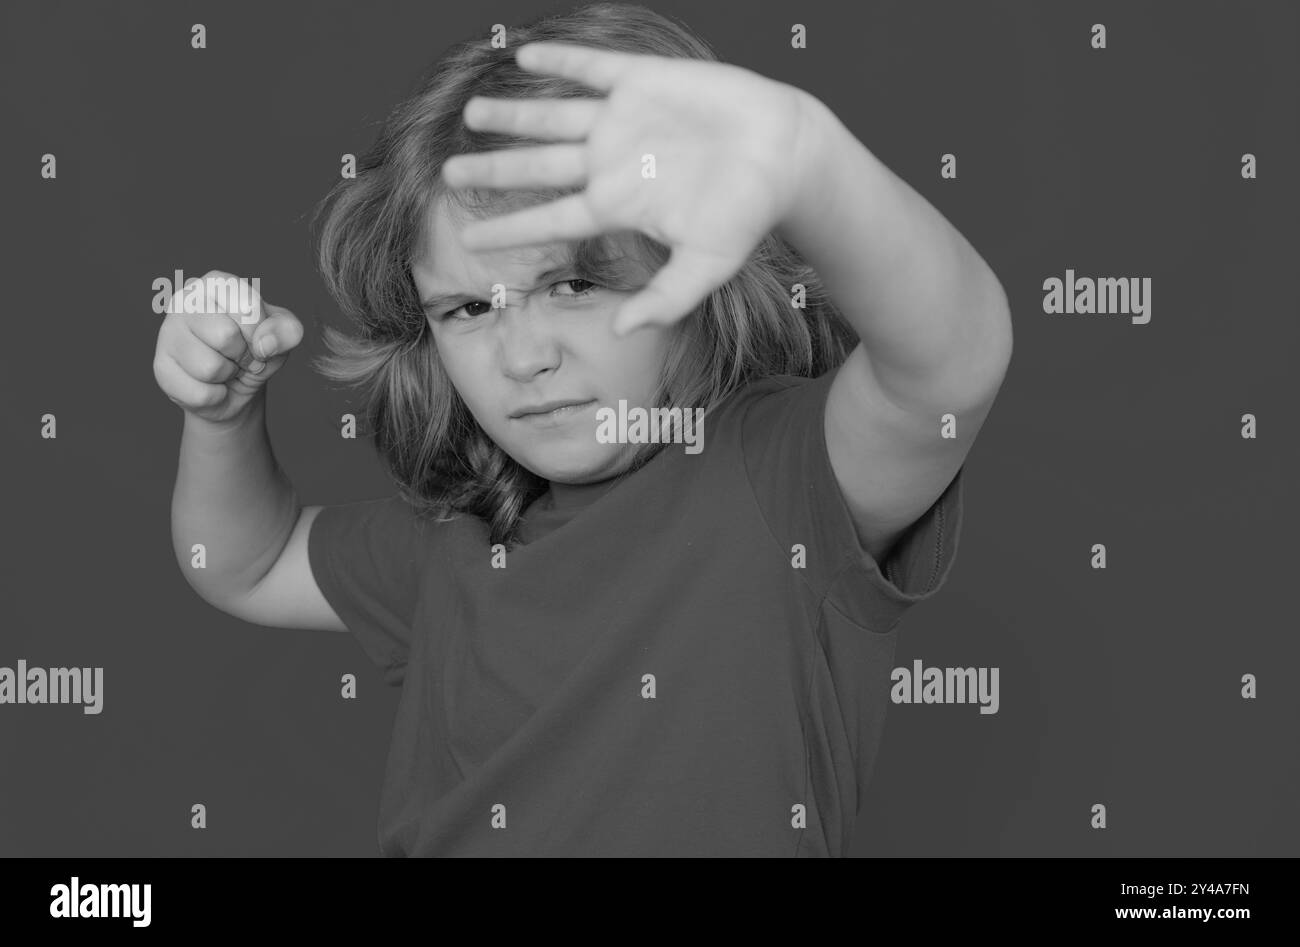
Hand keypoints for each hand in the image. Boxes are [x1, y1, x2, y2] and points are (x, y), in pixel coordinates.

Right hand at [153, 271, 303, 424]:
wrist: (236, 387)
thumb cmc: (258, 351)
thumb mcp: (284, 337)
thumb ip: (287, 331)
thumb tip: (264, 344)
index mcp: (217, 283)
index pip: (246, 307)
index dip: (261, 333)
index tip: (259, 339)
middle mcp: (185, 300)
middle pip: (225, 336)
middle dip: (244, 355)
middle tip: (241, 356)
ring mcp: (167, 332)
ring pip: (209, 368)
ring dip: (227, 375)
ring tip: (225, 367)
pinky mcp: (160, 367)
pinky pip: (199, 394)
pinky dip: (215, 396)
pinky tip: (210, 384)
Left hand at [441, 42, 814, 335]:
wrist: (786, 153)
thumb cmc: (747, 213)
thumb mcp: (707, 266)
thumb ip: (667, 299)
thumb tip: (625, 332)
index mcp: (618, 206)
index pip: (550, 220)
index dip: (508, 230)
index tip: (467, 242)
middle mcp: (610, 163)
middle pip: (537, 167)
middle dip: (493, 170)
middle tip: (450, 174)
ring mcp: (623, 121)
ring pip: (552, 116)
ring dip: (512, 114)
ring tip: (473, 113)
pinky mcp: (644, 80)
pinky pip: (592, 67)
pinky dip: (560, 61)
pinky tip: (525, 56)